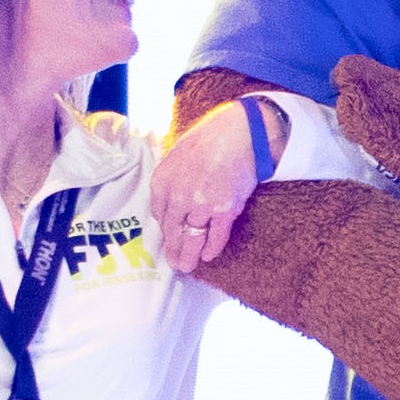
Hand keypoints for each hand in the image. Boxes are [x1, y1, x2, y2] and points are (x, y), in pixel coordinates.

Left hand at [150, 96, 268, 268]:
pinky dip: (212, 249)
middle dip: (174, 250)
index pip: (159, 215)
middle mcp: (178, 196)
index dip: (166, 230)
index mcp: (162, 182)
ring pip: (192, 239)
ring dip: (189, 256)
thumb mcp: (176, 156)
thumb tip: (169, 205)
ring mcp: (201, 205)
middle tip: (175, 263)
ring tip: (187, 266)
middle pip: (173, 231)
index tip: (170, 239)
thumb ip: (170, 181)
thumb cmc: (209, 140)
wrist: (239, 133)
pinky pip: (216, 236)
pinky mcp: (224, 210)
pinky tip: (208, 256)